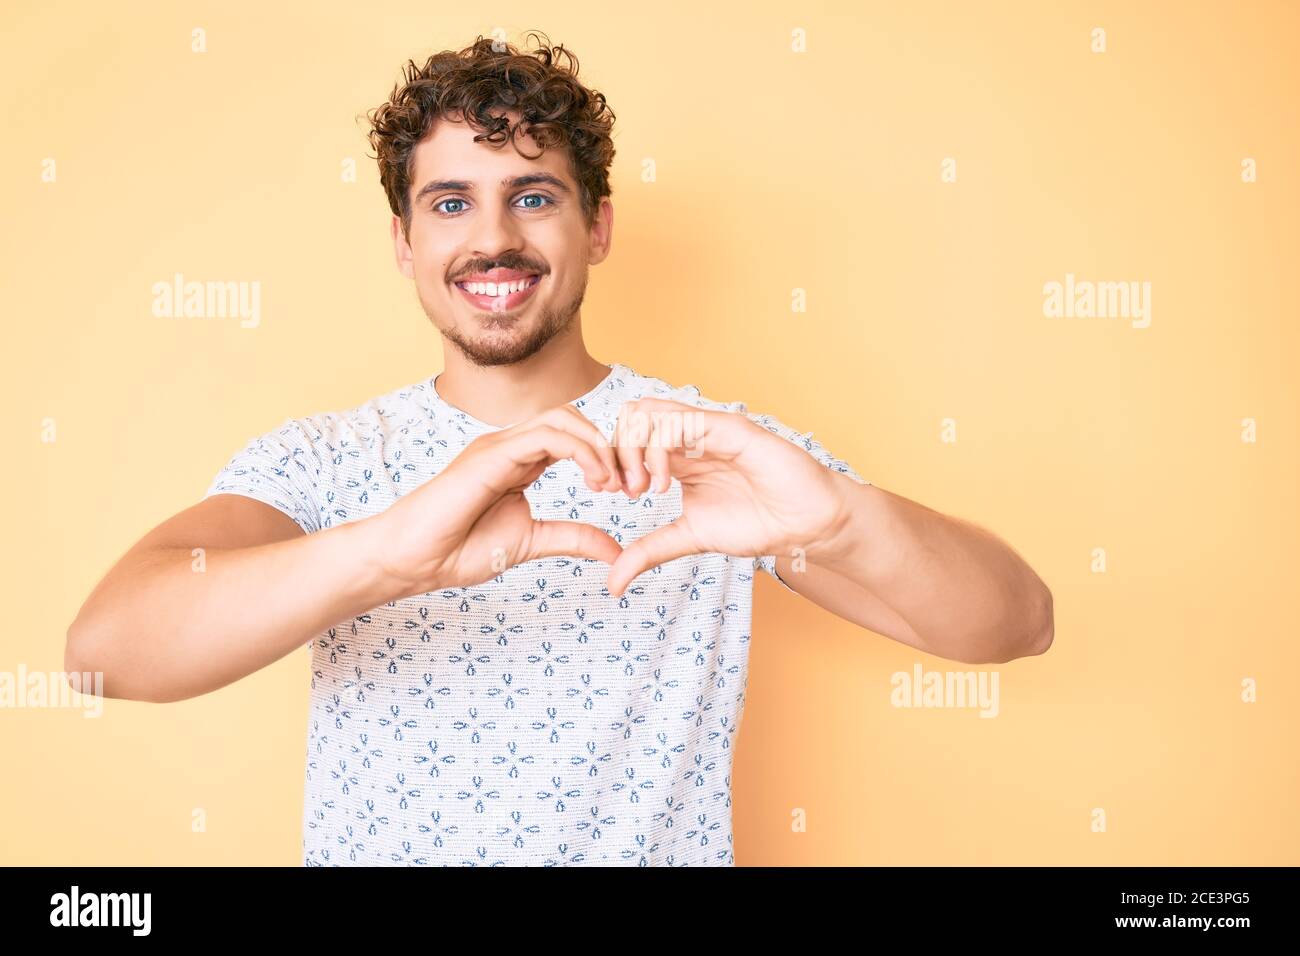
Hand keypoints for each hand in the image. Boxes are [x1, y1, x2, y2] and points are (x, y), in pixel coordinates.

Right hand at [374, 404, 626, 595]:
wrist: (413, 560)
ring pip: (563, 417)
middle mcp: (511, 446)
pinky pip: (547, 436)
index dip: (604, 455)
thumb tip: (616, 550)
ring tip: (612, 482)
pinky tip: (595, 480)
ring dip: (598, 445)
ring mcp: (500, 445)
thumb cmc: (458, 549)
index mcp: (520, 461)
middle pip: (572, 417)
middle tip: (627, 483)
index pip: (572, 436)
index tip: (624, 489)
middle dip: (607, 443)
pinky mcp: (492, 454)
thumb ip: (574, 538)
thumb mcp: (533, 542)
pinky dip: (580, 451)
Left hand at [604, 398, 852, 596]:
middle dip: (614, 452)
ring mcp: (709, 428)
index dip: (608, 459)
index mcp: (677, 454)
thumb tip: (612, 582)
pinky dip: (660, 449)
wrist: (804, 525)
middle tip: (623, 491)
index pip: (626, 435)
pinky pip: (683, 420)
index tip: (608, 493)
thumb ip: (649, 551)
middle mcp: (689, 435)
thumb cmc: (757, 523)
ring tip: (643, 489)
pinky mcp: (730, 429)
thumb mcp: (688, 537)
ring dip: (633, 449)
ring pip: (649, 411)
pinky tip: (665, 484)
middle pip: (630, 416)